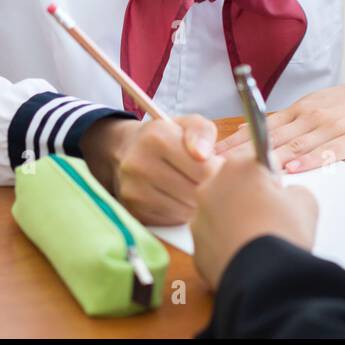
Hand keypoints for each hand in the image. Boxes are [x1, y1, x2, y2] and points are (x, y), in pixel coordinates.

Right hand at [78, 114, 216, 225]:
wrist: (128, 151)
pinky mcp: (134, 212)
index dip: (217, 170)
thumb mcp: (188, 124)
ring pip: (184, 210)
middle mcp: (139, 164)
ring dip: (196, 203)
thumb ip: (202, 132)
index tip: (217, 166)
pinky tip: (179, 199)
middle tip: (209, 180)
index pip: (203, 168)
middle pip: (194, 191)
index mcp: (156, 138)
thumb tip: (202, 155)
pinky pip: (171, 220)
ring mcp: (133, 191)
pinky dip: (181, 213)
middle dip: (208, 188)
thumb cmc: (166, 137)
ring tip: (194, 188)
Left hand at [190, 145, 318, 289]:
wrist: (265, 280)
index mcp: (236, 167)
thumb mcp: (305, 200)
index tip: (279, 193)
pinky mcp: (196, 250)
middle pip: (233, 185)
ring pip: (220, 214)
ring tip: (258, 240)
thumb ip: (292, 190)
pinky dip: (227, 247)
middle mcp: (210, 188)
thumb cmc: (284, 233)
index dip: (272, 177)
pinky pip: (214, 242)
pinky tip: (246, 256)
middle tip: (270, 216)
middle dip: (248, 196)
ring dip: (235, 221)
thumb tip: (285, 198)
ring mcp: (199, 220)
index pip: (257, 159)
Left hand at [213, 50, 344, 172]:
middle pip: (272, 137)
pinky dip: (310, 160)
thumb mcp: (317, 106)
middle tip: (217, 169)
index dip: (235, 141)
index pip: (260, 126)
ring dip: (270, 159)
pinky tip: (295, 169)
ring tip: (246, 173)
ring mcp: (333, 127)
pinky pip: (329, 151)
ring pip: (297, 144)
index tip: (210, 154)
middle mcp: (312, 116)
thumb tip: (249, 137)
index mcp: (300, 111)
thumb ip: (288, 123)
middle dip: (243, 154)